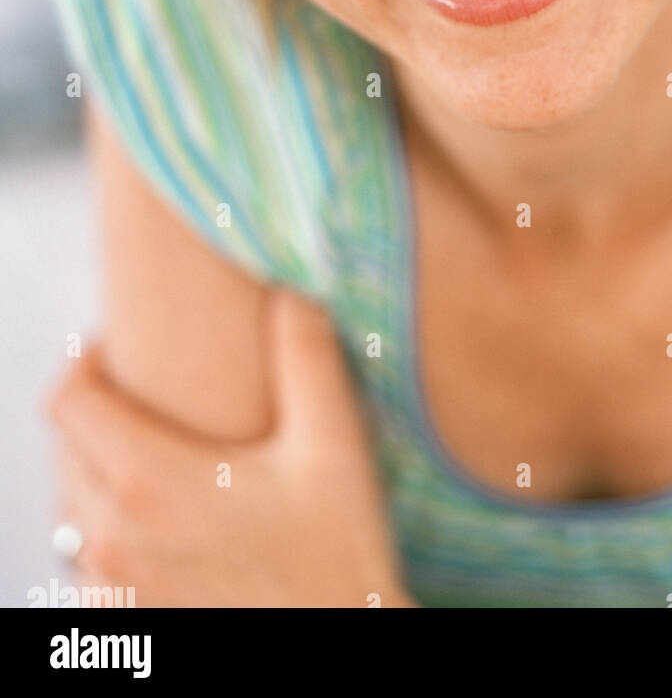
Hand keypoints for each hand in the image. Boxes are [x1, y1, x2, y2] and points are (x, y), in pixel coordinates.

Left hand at [46, 287, 417, 606]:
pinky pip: (87, 560)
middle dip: (95, 409)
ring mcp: (115, 590)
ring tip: (154, 452)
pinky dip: (107, 526)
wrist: (338, 650)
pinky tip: (161, 519)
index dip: (85, 361)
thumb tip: (290, 289)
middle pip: (64, 448)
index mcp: (150, 482)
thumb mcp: (333, 443)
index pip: (68, 400)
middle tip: (148, 392)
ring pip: (70, 507)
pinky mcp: (127, 623)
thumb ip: (307, 352)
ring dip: (96, 470)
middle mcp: (115, 538)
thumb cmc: (337, 554)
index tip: (121, 348)